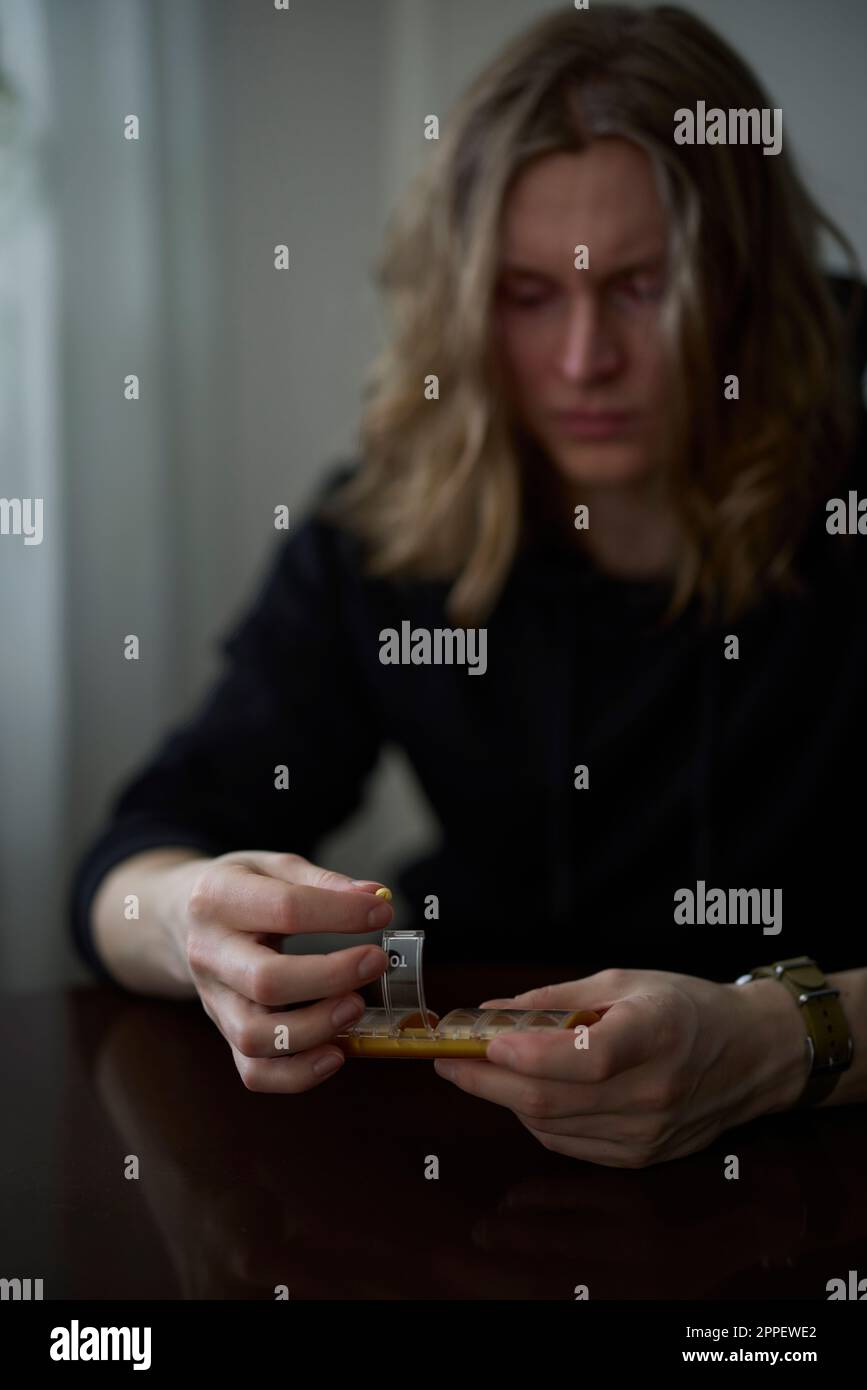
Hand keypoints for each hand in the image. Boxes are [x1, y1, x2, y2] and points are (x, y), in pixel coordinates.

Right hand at [178, 850, 391, 1090]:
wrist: (183, 920)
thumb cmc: (240, 890)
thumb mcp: (272, 866)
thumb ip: (322, 882)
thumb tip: (375, 898)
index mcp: (220, 898)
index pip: (285, 908)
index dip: (340, 913)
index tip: (382, 912)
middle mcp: (209, 953)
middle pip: (267, 981)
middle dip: (330, 976)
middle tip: (374, 962)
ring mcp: (213, 1000)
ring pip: (256, 1036)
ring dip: (316, 1029)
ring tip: (355, 1008)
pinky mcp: (225, 1032)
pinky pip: (254, 1072)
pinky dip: (297, 1075)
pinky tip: (336, 1053)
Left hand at [433, 967, 809, 1167]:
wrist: (750, 1054)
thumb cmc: (686, 1007)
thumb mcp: (624, 981)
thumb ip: (556, 1000)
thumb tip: (491, 1011)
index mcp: (656, 1032)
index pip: (588, 1056)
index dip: (532, 1053)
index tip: (486, 1039)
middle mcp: (654, 1090)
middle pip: (554, 1099)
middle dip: (488, 1080)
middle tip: (448, 1059)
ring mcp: (648, 1131)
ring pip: (552, 1126)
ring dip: (504, 1099)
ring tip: (478, 1070)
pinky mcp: (640, 1155)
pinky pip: (568, 1143)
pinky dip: (535, 1118)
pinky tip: (521, 1093)